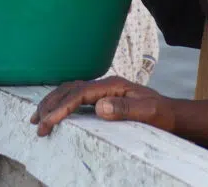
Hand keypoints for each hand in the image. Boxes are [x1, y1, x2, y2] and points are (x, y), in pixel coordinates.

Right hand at [31, 77, 173, 136]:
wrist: (171, 114)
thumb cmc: (161, 114)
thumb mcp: (148, 112)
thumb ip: (125, 108)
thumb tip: (99, 106)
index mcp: (114, 85)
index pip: (81, 93)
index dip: (62, 107)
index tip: (49, 122)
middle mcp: (107, 84)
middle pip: (71, 89)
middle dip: (51, 105)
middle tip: (36, 124)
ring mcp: (104, 90)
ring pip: (71, 90)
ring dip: (52, 102)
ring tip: (37, 119)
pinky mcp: (103, 97)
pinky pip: (76, 97)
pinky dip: (61, 103)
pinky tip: (53, 113)